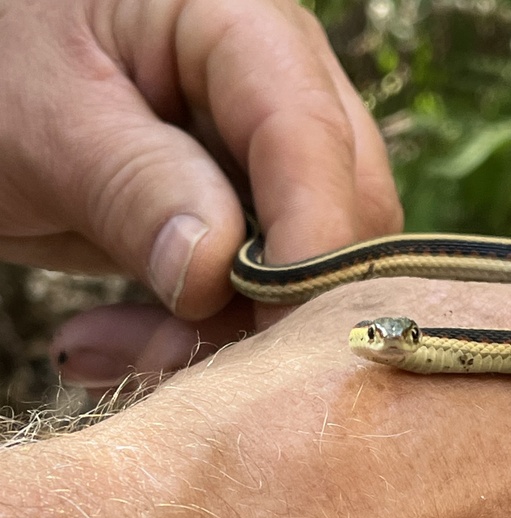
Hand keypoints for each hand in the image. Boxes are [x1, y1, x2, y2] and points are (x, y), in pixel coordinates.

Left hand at [0, 0, 400, 378]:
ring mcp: (257, 171)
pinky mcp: (234, 231)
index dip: (311, 244)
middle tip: (172, 363)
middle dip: (268, 308)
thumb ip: (135, 184)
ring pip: (298, 283)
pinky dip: (186, 342)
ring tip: (100, 351)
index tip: (270, 328)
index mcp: (239, 30)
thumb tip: (214, 270)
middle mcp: (272, 99)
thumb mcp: (47, 123)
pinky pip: (246, 305)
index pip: (311, 138)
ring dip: (213, 340)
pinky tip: (107, 346)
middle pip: (336, 218)